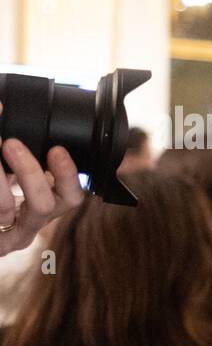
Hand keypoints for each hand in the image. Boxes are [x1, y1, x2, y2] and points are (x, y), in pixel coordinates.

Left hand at [0, 120, 83, 256]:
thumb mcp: (8, 167)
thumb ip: (11, 149)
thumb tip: (0, 107)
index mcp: (43, 205)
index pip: (71, 196)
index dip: (67, 174)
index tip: (55, 149)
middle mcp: (31, 225)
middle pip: (48, 206)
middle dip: (30, 172)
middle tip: (10, 144)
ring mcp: (10, 238)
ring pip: (10, 209)